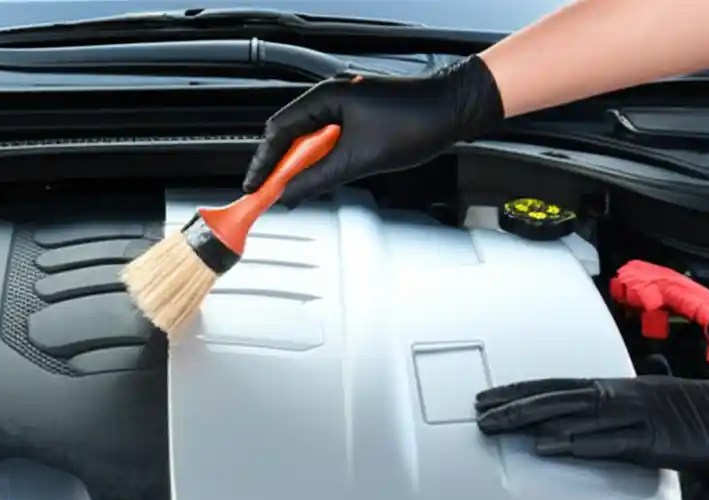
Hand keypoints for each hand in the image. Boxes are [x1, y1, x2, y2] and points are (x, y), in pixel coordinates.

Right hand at [243, 55, 503, 206]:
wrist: (454, 110)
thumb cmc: (416, 121)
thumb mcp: (358, 159)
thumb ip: (317, 179)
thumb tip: (290, 194)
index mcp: (325, 97)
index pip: (278, 132)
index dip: (263, 163)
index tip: (254, 187)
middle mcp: (331, 97)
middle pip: (289, 135)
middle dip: (278, 166)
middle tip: (269, 193)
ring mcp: (345, 106)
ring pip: (309, 140)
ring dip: (300, 165)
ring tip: (294, 189)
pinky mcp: (358, 118)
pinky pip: (328, 141)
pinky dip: (320, 161)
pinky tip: (319, 176)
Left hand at [474, 375, 708, 472]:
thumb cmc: (696, 412)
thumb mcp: (642, 407)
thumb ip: (607, 415)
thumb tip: (572, 428)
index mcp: (615, 388)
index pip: (556, 386)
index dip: (519, 391)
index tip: (488, 397)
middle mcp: (618, 397)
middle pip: (554, 397)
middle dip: (511, 404)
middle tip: (478, 412)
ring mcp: (633, 417)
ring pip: (571, 415)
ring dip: (529, 421)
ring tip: (496, 426)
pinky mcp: (651, 440)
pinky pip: (607, 441)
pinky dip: (575, 442)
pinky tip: (549, 446)